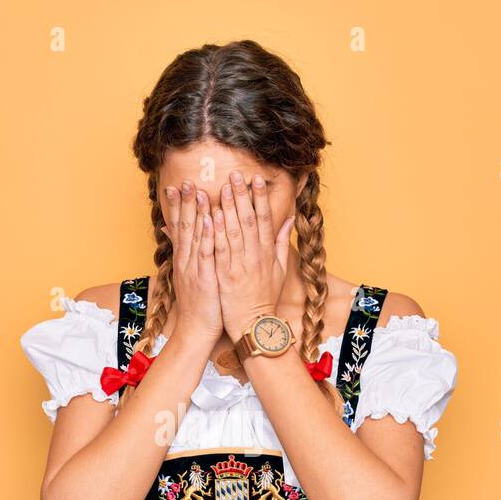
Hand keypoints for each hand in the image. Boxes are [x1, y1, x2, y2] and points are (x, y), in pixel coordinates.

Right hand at [160, 181, 221, 347]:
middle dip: (185, 202)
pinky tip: (208, 220)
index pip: (179, 227)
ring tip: (197, 191)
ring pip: (194, 236)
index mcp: (185, 259)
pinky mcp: (203, 278)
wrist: (195, 330)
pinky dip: (206, 236)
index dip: (178, 206)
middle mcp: (186, 260)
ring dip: (195, 212)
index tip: (177, 185)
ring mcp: (193, 268)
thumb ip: (184, 253)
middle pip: (184, 226)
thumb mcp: (188, 275)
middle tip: (187, 180)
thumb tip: (172, 234)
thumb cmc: (199, 303)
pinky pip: (205, 253)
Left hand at [212, 170, 295, 340]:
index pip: (264, 219)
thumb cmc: (265, 298)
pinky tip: (210, 215)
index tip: (256, 180)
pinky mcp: (225, 274)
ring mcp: (239, 264)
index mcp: (268, 252)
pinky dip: (215, 231)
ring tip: (222, 187)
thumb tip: (290, 219)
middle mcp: (255, 255)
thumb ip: (283, 243)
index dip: (260, 198)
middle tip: (235, 175)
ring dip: (227, 207)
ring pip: (233, 230)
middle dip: (242, 195)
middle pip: (248, 219)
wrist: (254, 324)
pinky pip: (219, 249)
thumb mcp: (280, 270)